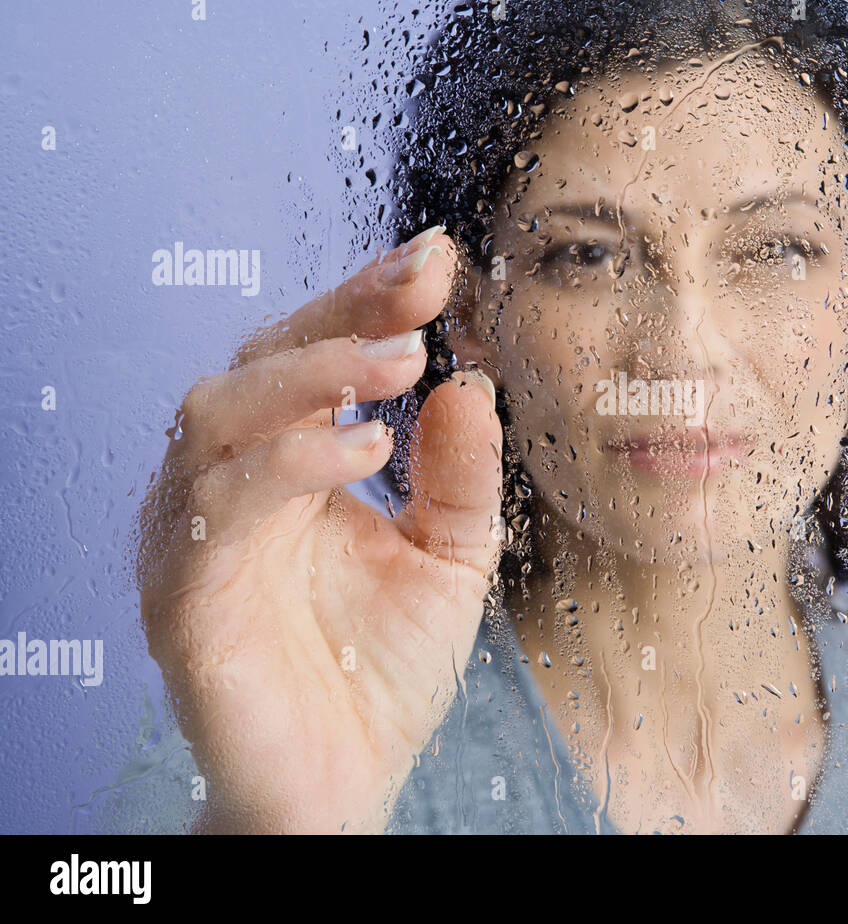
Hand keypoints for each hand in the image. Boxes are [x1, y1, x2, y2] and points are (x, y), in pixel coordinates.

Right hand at [136, 227, 502, 832]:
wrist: (344, 783)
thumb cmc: (382, 672)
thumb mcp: (449, 558)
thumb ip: (458, 474)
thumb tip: (470, 381)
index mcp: (291, 466)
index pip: (318, 355)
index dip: (369, 300)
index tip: (438, 258)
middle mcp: (234, 484)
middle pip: (262, 359)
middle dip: (341, 314)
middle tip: (421, 291)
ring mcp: (200, 534)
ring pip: (219, 411)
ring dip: (310, 375)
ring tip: (397, 362)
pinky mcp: (184, 595)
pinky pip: (220, 506)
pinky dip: (289, 463)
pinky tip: (365, 450)